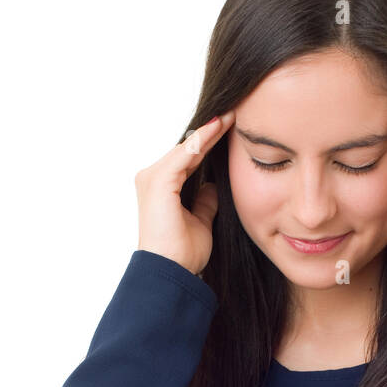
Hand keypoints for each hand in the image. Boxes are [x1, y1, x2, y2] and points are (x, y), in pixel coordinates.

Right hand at [135, 111, 235, 275]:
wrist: (172, 273)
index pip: (190, 158)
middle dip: (211, 132)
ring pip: (187, 148)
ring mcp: (153, 178)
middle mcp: (152, 178)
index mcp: (161, 188)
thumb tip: (213, 187)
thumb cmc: (183, 255)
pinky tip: (218, 127)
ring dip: (209, 131)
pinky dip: (202, 140)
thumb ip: (205, 202)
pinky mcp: (158, 181)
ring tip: (230, 115)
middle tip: (234, 114)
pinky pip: (184, 154)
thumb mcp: (201, 222)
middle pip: (187, 149)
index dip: (210, 143)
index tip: (232, 129)